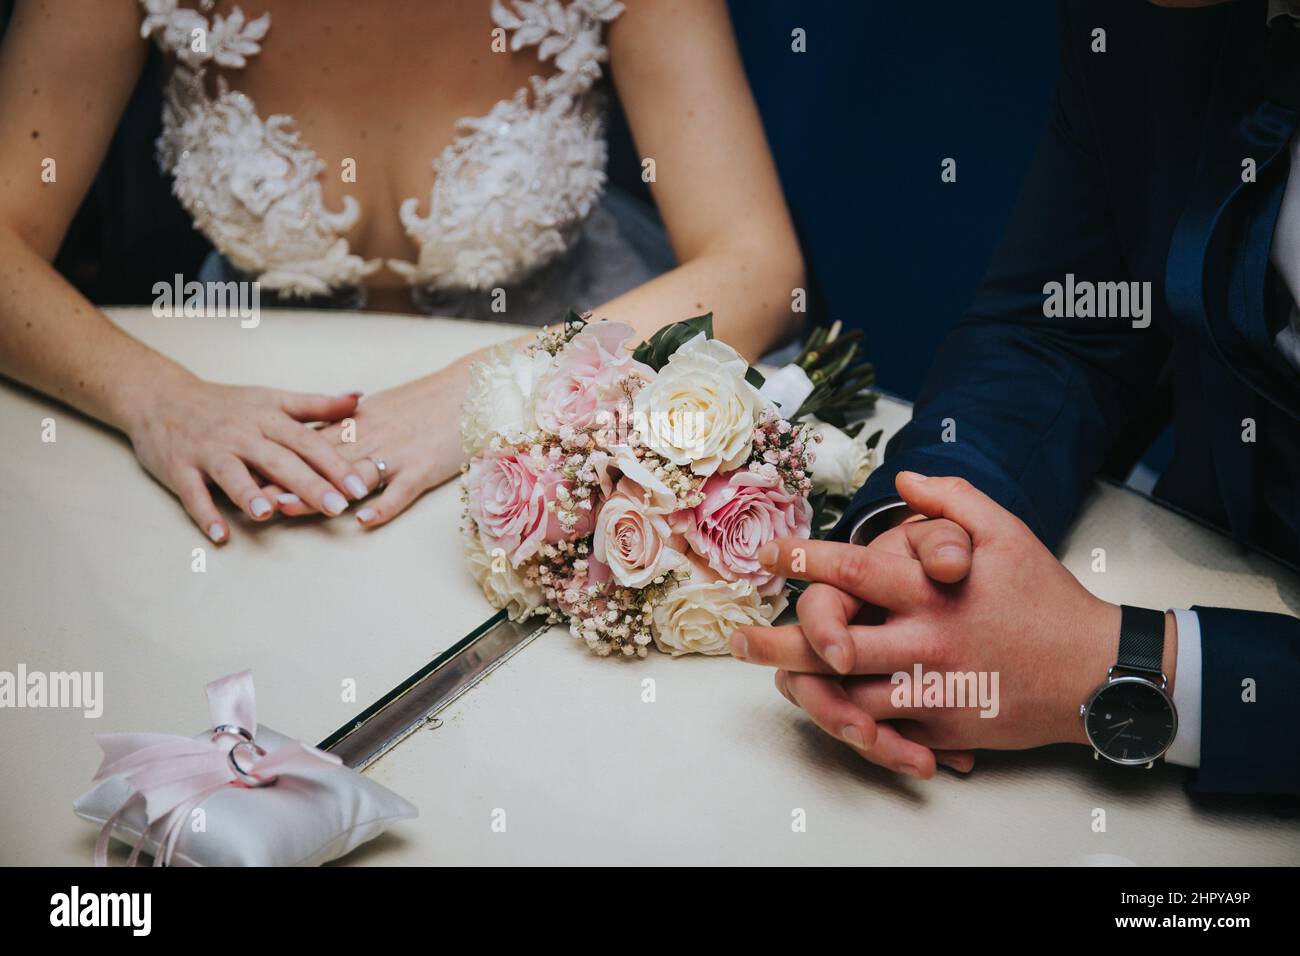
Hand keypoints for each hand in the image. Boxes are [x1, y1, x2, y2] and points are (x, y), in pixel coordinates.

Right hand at [125, 376, 369, 541]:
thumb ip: (316, 404)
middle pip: (277, 459)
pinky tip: (220, 535)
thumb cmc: (227, 405)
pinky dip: (205, 514)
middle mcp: (240, 433)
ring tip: (268, 514)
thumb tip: (359, 399)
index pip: (306, 441)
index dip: (334, 463)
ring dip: (248, 494)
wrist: (161, 398)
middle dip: (308, 484)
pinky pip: (192, 494)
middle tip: (336, 507)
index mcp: (267, 418)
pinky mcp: (179, 468)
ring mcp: (208, 451)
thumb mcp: (272, 398)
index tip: (359, 487)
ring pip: (231, 473)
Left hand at [259, 364, 466, 528]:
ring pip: (351, 476)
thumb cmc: (430, 401)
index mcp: (359, 422)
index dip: (277, 459)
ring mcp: (397, 452)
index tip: (245, 470)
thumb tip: (323, 438)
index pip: (310, 442)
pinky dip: (383, 504)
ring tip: (288, 509)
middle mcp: (371, 436)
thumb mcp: (384, 408)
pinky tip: (364, 519)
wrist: (471, 390)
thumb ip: (353, 425)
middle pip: (320, 461)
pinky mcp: (424, 467)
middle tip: (249, 495)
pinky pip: (401, 489)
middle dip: (283, 479)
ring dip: (318, 493)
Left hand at [732, 472, 1147, 779]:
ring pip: (849, 697)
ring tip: (774, 677)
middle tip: (738, 639)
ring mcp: (932, 688)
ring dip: (805, 689)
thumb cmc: (1044, 596)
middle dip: (777, 642)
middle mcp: (924, 640)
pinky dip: (850, 724)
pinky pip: (885, 730)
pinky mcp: (943, 725)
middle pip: (832, 646)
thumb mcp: (1006, 533)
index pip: (853, 570)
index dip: (804, 559)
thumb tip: (901, 483)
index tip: (767, 553)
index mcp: (932, 590)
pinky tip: (823, 713)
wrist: (1096, 672)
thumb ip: (951, 501)